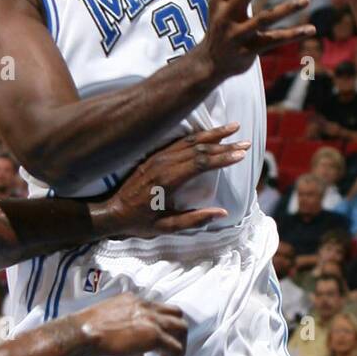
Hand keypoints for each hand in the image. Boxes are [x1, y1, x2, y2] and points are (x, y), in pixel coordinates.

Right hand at [76, 295, 186, 355]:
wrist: (83, 333)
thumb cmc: (90, 333)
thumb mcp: (113, 330)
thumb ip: (130, 342)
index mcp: (136, 302)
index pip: (161, 309)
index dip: (165, 327)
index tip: (160, 344)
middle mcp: (146, 307)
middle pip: (178, 316)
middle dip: (177, 335)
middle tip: (169, 354)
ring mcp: (151, 320)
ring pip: (181, 329)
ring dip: (178, 348)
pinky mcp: (153, 335)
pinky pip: (175, 349)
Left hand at [102, 124, 250, 238]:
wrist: (110, 211)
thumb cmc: (138, 221)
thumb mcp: (165, 227)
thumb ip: (193, 220)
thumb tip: (221, 213)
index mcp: (168, 179)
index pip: (201, 163)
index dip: (222, 157)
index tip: (241, 154)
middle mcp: (164, 162)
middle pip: (199, 148)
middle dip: (225, 144)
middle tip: (245, 142)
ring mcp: (159, 156)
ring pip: (190, 139)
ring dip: (213, 133)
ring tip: (233, 128)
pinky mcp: (155, 153)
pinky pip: (180, 140)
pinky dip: (197, 134)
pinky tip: (209, 132)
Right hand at [203, 0, 315, 80]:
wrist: (210, 63)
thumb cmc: (217, 23)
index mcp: (220, 2)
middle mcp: (228, 17)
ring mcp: (240, 34)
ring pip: (265, 19)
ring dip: (287, 9)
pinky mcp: (252, 49)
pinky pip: (275, 40)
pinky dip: (293, 35)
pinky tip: (311, 29)